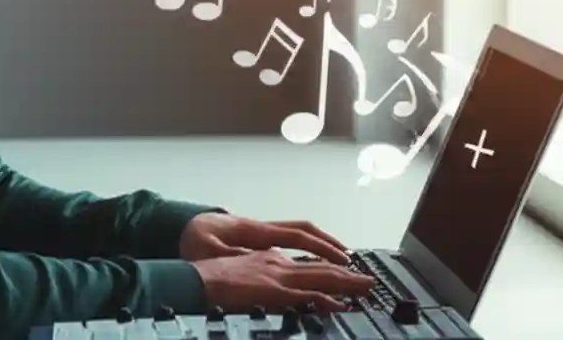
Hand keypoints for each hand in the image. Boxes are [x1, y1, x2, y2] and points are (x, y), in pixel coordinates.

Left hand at [179, 213, 351, 264]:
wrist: (178, 224)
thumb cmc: (193, 237)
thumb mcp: (208, 249)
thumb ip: (233, 256)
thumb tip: (257, 260)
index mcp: (254, 230)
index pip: (297, 235)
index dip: (321, 247)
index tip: (341, 259)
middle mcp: (261, 227)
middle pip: (304, 229)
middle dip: (329, 243)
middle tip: (351, 260)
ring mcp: (260, 231)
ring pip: (298, 231)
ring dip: (320, 243)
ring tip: (339, 258)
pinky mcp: (255, 237)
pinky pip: (288, 239)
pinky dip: (305, 246)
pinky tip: (311, 259)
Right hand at [191, 249, 373, 312]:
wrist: (194, 279)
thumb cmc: (211, 281)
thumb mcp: (242, 274)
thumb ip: (262, 278)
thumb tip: (277, 290)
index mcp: (270, 259)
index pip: (308, 264)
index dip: (330, 268)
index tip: (347, 274)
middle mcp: (278, 263)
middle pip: (321, 268)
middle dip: (348, 274)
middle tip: (368, 281)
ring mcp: (278, 276)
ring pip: (321, 277)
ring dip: (347, 283)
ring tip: (366, 288)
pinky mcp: (273, 291)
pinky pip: (306, 295)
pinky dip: (326, 299)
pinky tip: (340, 304)